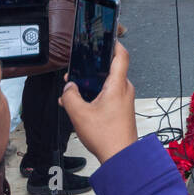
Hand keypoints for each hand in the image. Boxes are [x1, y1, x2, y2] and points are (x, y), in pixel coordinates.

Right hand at [59, 43, 137, 165]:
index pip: (121, 55)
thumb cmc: (106, 136)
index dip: (114, 44)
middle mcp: (124, 89)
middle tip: (78, 69)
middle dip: (93, 68)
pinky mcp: (122, 108)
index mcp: (118, 85)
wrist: (120, 156)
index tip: (105, 37)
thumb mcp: (79, 114)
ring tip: (73, 91)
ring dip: (92, 84)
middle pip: (111, 69)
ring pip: (108, 84)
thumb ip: (70, 96)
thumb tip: (69, 88)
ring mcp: (124, 99)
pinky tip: (80, 105)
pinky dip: (95, 95)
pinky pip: (109, 95)